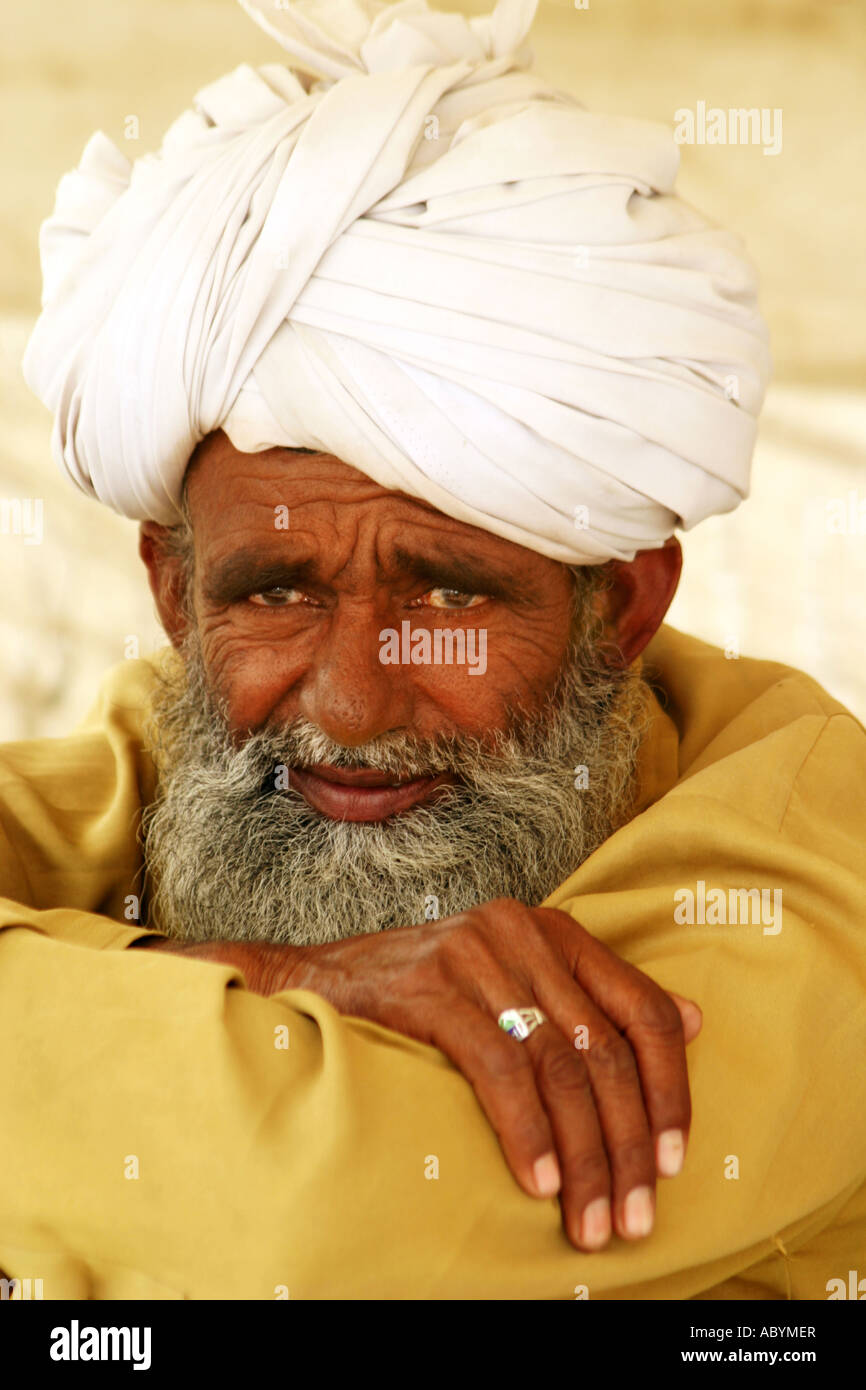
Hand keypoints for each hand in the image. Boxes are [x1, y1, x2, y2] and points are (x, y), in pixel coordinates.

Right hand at [140, 899, 700, 1251]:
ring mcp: (477, 957)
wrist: (317, 980)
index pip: (642, 1009)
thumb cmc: (426, 993)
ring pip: (560, 1067)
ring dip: (585, 1155)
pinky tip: (539, 1182)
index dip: (670, 1089)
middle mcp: (523, 933)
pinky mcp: (432, 989)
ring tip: (593, 1219)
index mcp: (554, 931)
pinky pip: (500, 1069)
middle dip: (627, 1143)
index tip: (672, 1161)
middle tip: (636, 1217)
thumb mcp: (518, 982)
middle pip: (605, 1049)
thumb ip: (595, 997)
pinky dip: (526, 1132)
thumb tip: (693, 1020)